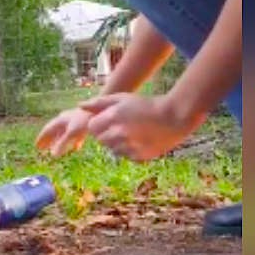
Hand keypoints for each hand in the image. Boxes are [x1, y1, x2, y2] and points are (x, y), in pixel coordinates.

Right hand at [35, 107, 92, 156]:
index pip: (48, 130)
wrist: (101, 110)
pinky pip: (75, 134)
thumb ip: (62, 143)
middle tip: (42, 149)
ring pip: (64, 132)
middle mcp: (65, 119)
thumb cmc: (85, 120)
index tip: (37, 146)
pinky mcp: (84, 124)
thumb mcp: (72, 133)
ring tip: (55, 149)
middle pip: (54, 131)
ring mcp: (75, 121)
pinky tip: (76, 147)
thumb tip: (53, 155)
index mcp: (60, 120)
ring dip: (58, 141)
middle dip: (48, 140)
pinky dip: (72, 141)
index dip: (42, 138)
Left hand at [78, 93, 204, 160]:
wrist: (174, 117)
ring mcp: (129, 146)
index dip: (99, 123)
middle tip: (122, 125)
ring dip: (117, 142)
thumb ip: (99, 103)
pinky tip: (141, 139)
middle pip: (101, 140)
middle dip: (107, 133)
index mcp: (113, 117)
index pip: (92, 127)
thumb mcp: (122, 98)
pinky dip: (129, 150)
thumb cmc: (146, 104)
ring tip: (133, 132)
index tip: (108, 120)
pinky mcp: (139, 156)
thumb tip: (80, 106)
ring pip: (112, 149)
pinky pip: (125, 155)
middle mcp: (119, 133)